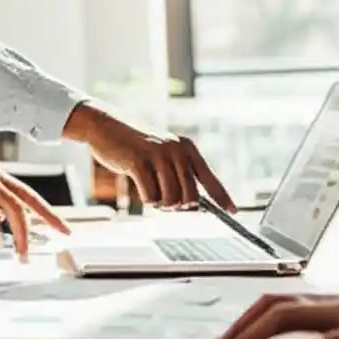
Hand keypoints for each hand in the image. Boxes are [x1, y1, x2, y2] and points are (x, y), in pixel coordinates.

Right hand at [64, 103, 234, 209]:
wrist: (105, 127)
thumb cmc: (134, 145)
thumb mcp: (162, 154)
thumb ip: (178, 173)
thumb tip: (193, 204)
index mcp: (185, 148)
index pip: (209, 178)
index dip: (222, 197)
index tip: (233, 211)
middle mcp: (176, 150)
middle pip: (190, 197)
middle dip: (177, 205)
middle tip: (161, 198)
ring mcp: (158, 155)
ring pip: (171, 199)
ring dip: (159, 203)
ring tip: (148, 189)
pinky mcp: (139, 163)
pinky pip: (151, 197)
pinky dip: (145, 198)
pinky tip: (138, 184)